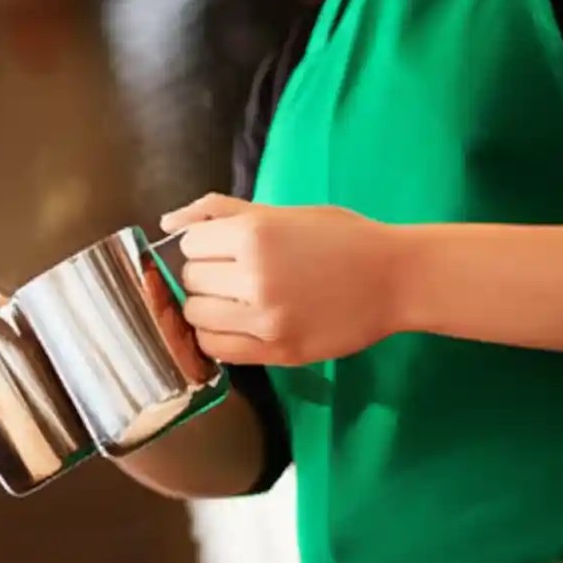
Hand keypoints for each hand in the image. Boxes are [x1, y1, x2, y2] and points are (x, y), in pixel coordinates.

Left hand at [160, 193, 400, 366]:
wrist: (395, 278)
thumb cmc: (341, 237)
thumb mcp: (283, 211)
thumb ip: (220, 211)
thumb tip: (167, 221)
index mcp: (255, 234)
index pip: (189, 244)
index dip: (202, 244)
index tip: (225, 247)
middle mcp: (255, 276)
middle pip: (191, 279)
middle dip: (205, 274)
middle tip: (235, 273)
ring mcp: (266, 318)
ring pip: (197, 315)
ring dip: (207, 306)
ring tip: (236, 298)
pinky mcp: (278, 351)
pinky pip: (218, 348)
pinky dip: (218, 335)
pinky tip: (239, 322)